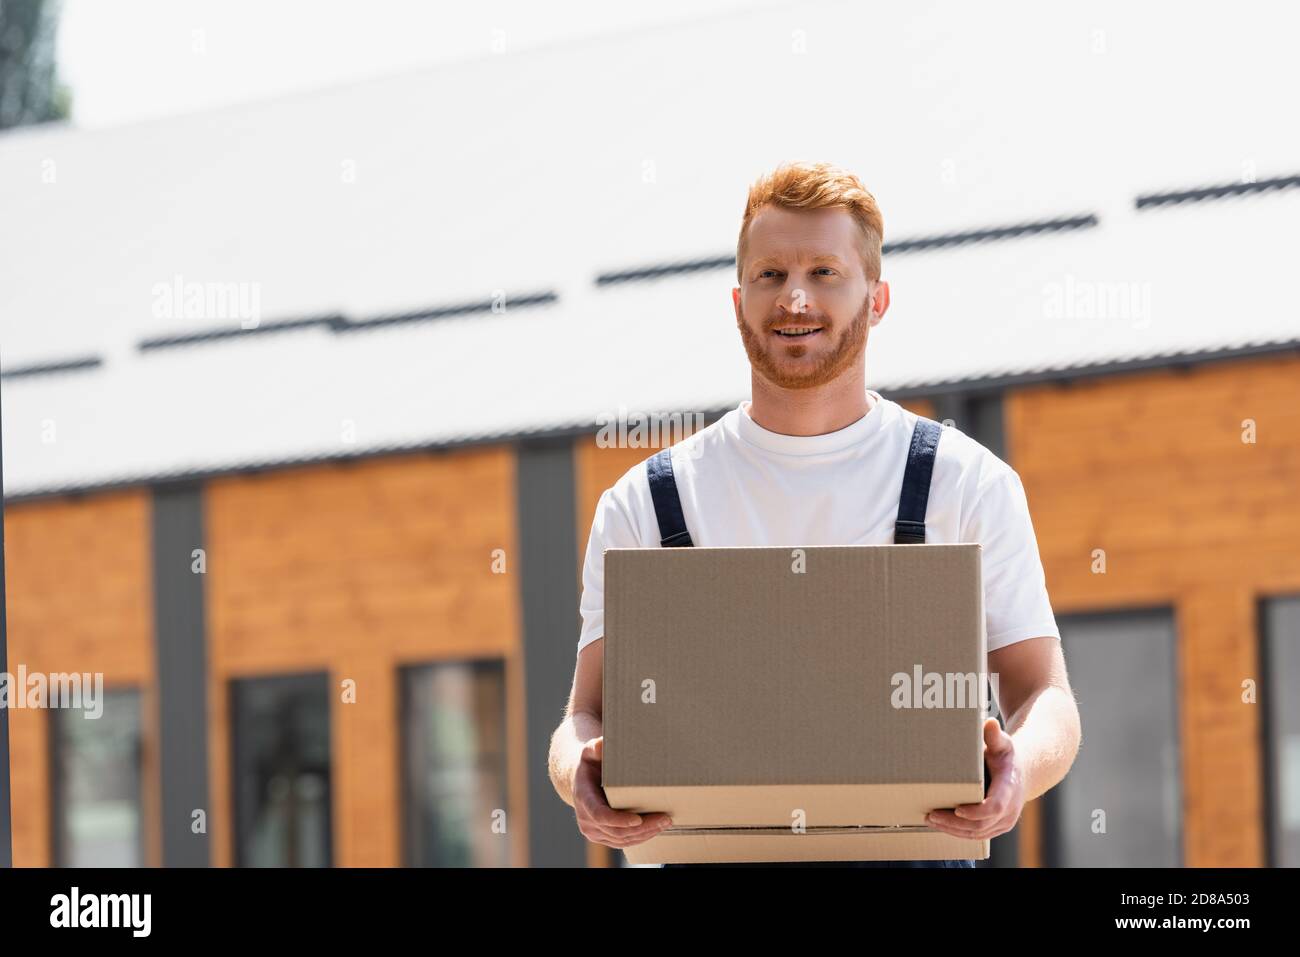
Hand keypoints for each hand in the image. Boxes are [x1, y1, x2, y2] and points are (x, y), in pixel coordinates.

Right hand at [572, 736, 673, 847]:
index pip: (600, 815)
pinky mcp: (601, 836)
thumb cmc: (589, 763)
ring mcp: (593, 830)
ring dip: (645, 834)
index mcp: (583, 797)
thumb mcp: (589, 751)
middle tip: (665, 819)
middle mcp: (585, 819)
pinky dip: (640, 837)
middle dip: (642, 828)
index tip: (638, 819)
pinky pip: (621, 842)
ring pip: (621, 840)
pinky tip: (655, 829)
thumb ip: (596, 747)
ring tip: (665, 823)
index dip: (619, 820)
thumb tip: (604, 742)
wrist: (580, 780)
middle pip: (616, 831)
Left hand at [926, 717, 1024, 840]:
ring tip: (930, 819)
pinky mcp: (997, 827)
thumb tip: (989, 722)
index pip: (995, 806)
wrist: (1021, 773)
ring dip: (953, 829)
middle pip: (981, 825)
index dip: (976, 811)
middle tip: (931, 815)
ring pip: (978, 833)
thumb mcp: (1003, 743)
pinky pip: (978, 835)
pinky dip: (959, 832)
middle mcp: (1009, 809)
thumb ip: (995, 735)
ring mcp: (1004, 821)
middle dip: (955, 822)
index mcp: (1009, 788)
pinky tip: (941, 825)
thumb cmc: (1006, 756)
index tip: (957, 809)